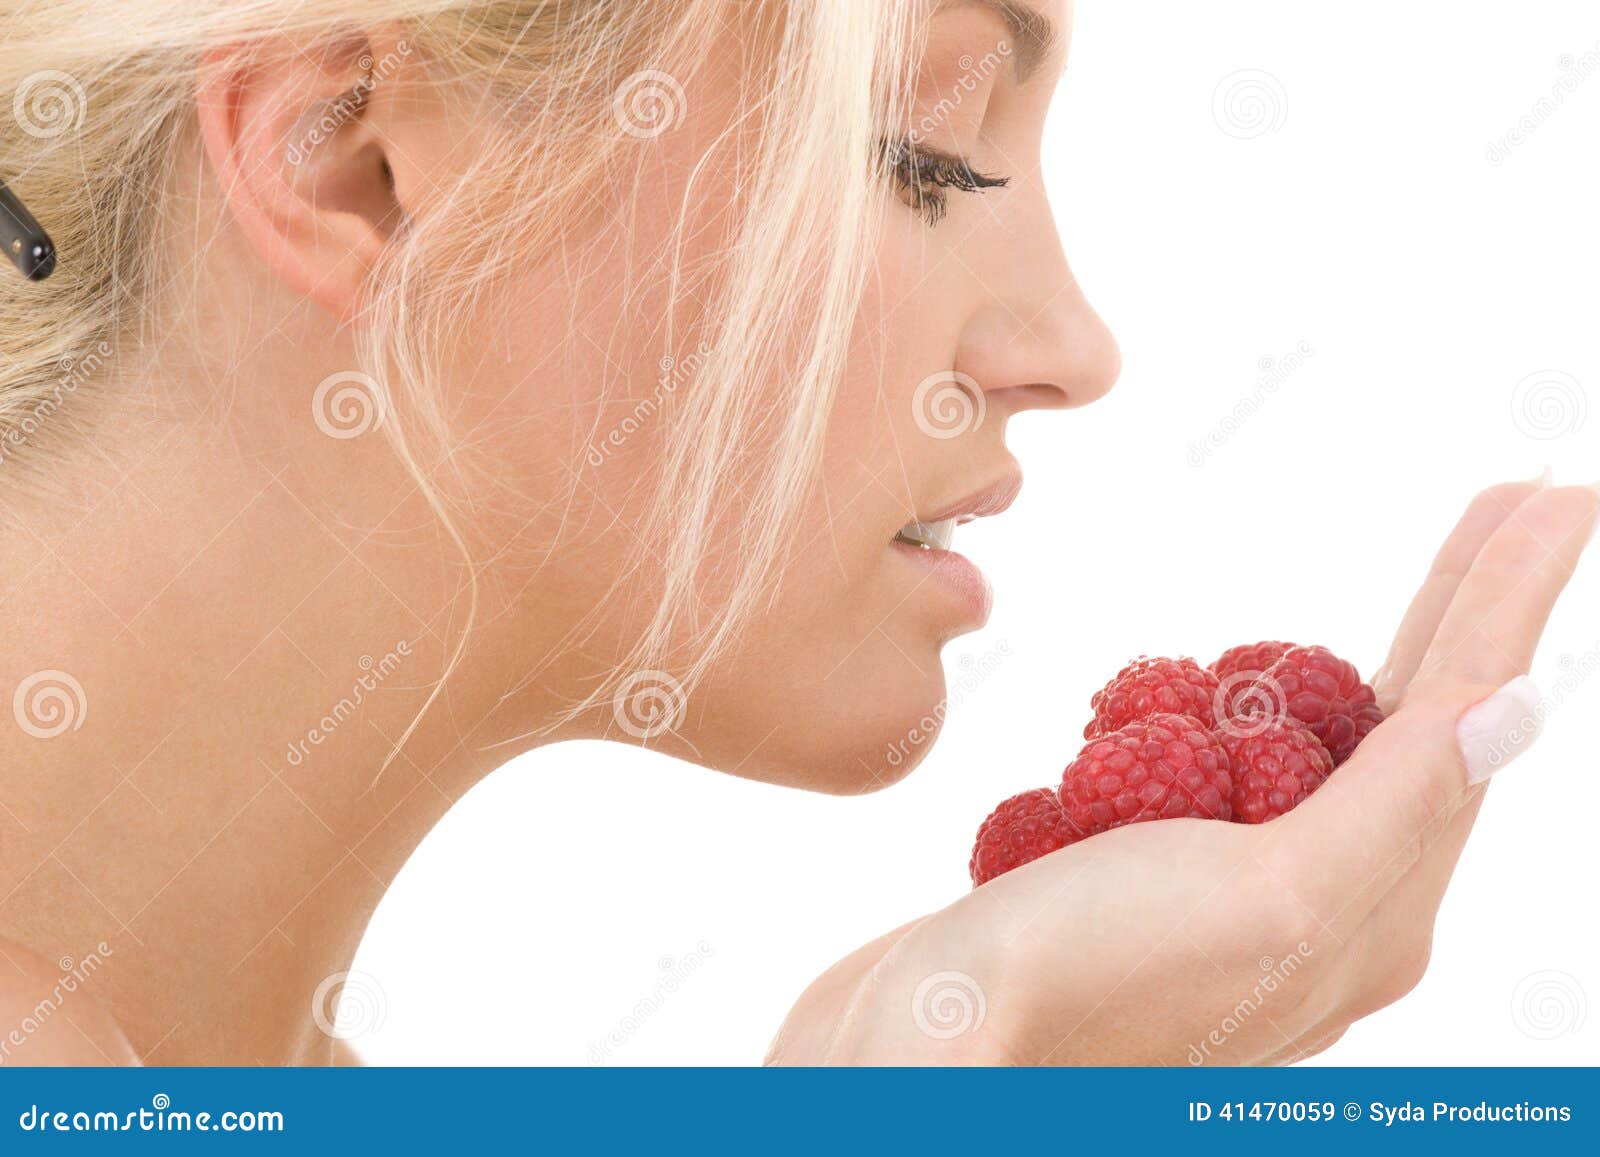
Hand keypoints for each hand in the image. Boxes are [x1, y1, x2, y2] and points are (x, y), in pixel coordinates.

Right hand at [767, 480, 1598, 1064]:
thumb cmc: (1079, 981)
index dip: (1507, 599)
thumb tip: (1517, 711)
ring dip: (1369, 647)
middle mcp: (1323, 909)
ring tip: (1421, 573)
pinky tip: (1241, 678)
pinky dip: (1254, 700)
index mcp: (1368, 913)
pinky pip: (1231, 769)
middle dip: (1464, 606)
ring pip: (1327, 745)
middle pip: (1413, 726)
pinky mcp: (1153, 882)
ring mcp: (1235, 896)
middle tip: (1518, 501)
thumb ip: (1395, 806)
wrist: (929, 1049)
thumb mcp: (1269, 894)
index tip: (1557, 498)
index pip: (1462, 720)